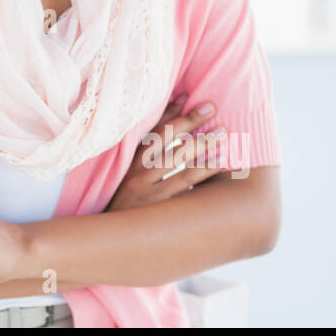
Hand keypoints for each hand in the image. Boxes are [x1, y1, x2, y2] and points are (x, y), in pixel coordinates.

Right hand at [105, 93, 229, 211]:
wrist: (113, 239)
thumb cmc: (128, 202)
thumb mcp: (132, 175)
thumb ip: (151, 151)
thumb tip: (174, 126)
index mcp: (130, 161)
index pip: (152, 130)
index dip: (171, 112)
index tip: (189, 96)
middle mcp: (137, 173)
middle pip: (166, 141)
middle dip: (190, 122)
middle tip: (212, 107)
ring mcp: (148, 191)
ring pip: (178, 162)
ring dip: (202, 145)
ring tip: (222, 134)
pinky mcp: (159, 208)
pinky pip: (184, 186)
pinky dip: (202, 171)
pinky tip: (218, 162)